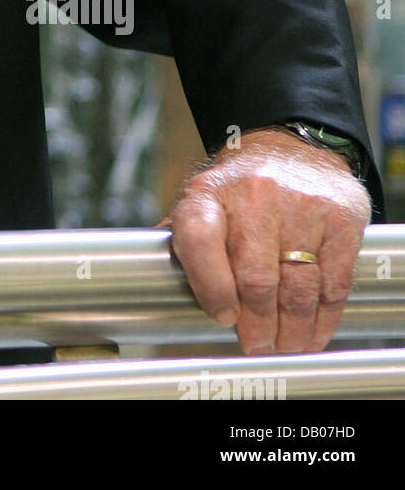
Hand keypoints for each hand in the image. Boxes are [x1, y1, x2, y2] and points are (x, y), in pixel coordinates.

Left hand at [165, 127, 370, 355]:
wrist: (291, 146)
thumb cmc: (240, 186)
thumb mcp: (201, 199)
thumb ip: (183, 238)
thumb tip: (152, 274)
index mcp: (208, 193)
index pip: (199, 238)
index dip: (209, 286)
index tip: (222, 316)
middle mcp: (254, 195)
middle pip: (255, 277)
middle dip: (257, 325)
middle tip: (257, 346)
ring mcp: (301, 206)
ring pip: (297, 287)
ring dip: (292, 329)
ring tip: (285, 346)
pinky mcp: (340, 220)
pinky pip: (333, 283)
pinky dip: (323, 317)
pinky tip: (313, 331)